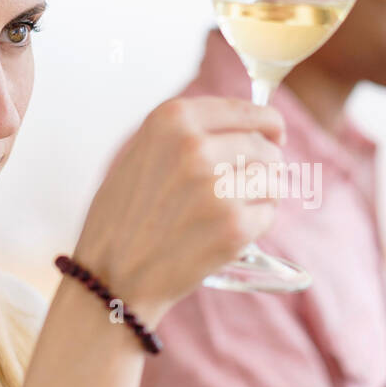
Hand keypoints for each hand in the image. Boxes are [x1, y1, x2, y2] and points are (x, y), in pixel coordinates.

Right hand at [72, 97, 284, 322]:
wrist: (110, 276)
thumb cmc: (123, 217)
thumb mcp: (144, 152)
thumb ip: (189, 133)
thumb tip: (249, 127)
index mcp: (173, 120)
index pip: (247, 111)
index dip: (268, 124)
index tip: (275, 135)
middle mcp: (195, 148)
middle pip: (264, 148)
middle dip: (263, 167)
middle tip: (244, 187)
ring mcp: (217, 188)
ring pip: (272, 180)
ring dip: (262, 196)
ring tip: (232, 210)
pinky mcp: (233, 227)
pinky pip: (268, 215)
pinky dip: (256, 224)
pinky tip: (229, 232)